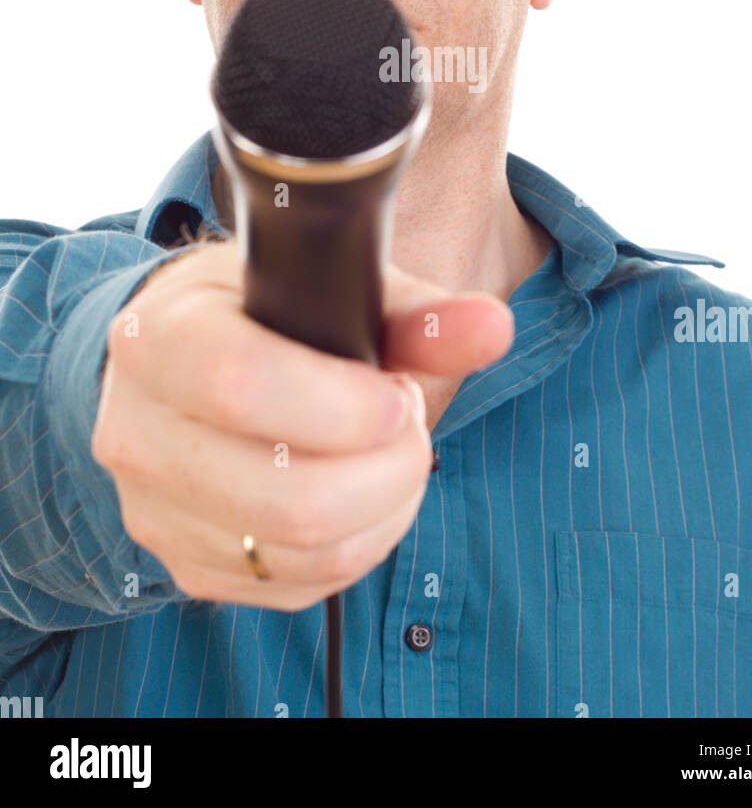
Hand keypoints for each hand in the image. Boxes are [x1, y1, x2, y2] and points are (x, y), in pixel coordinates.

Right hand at [92, 239, 512, 609]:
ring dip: (385, 507)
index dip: (346, 406)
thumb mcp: (330, 290)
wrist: (184, 361)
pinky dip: (361, 543)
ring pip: (303, 552)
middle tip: (406, 420)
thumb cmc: (266, 313)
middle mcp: (136, 431)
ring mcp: (153, 510)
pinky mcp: (185, 565)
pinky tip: (367, 491)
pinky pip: (299, 586)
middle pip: (287, 497)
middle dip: (387, 466)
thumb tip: (491, 327)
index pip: (243, 386)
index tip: (398, 394)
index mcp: (157, 339)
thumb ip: (416, 314)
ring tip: (394, 450)